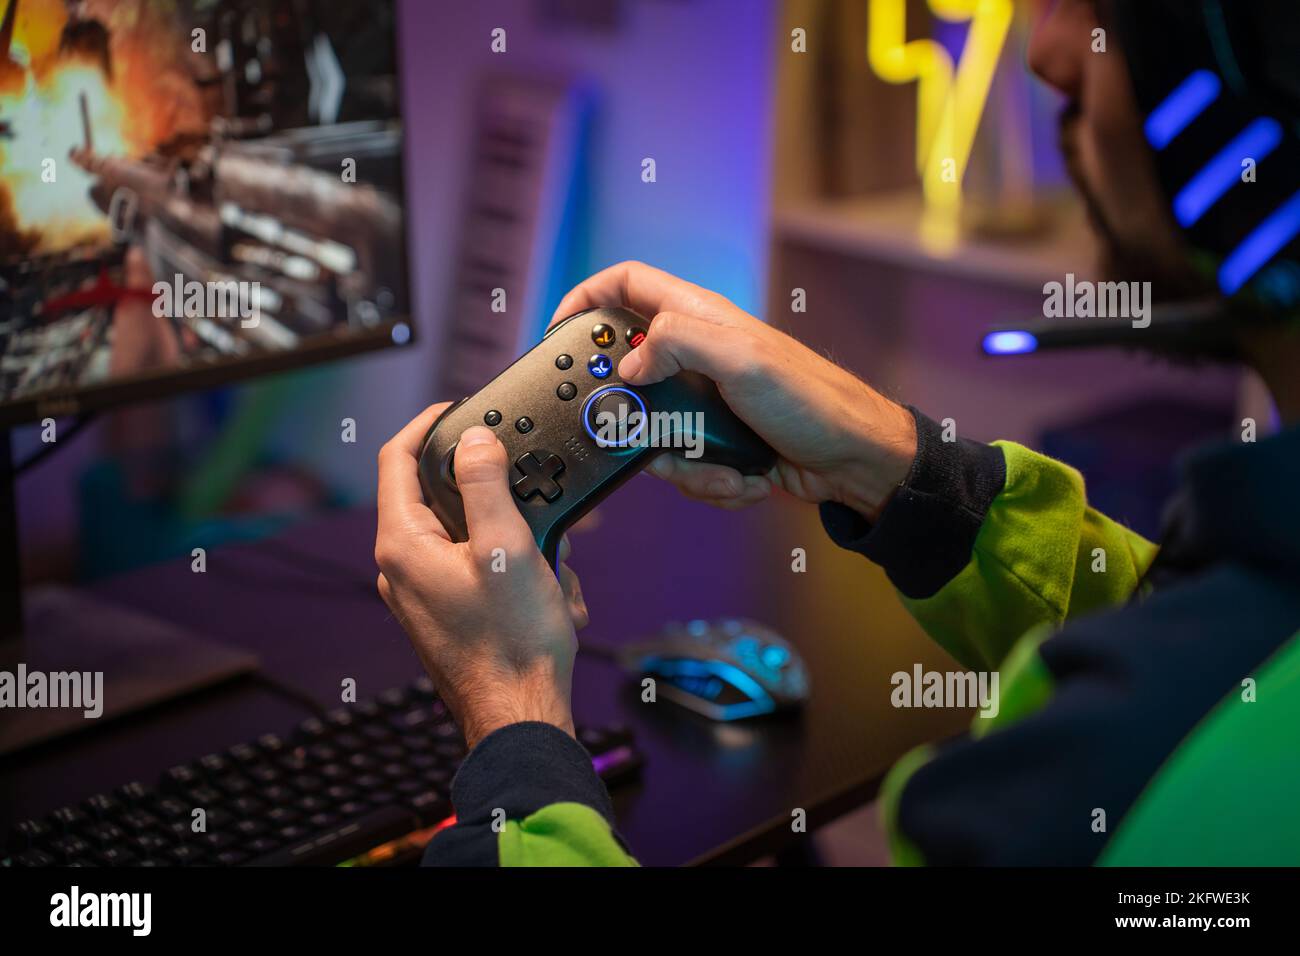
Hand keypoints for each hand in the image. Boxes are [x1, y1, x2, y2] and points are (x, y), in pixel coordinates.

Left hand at [375, 403, 587, 748]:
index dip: (427, 423)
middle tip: (537, 500)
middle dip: (498, 493)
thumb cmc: (513, 643)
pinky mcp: (447, 611)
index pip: (396, 458)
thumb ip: (487, 484)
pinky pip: (480, 567)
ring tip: (552, 566)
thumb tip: (473, 438)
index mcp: (404, 544)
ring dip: (517, 536)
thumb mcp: (508, 547)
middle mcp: (403, 566)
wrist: (521, 717)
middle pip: (442, 496)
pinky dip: (517, 568)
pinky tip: (549, 592)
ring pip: (471, 533)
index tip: (460, 407)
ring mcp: (424, 592)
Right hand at [551, 261, 917, 520]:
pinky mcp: (716, 442)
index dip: (586, 298)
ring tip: (723, 468)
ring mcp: (705, 401)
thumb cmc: (813, 400)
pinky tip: (743, 479)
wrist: (856, 462)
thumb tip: (628, 366)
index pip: (626, 285)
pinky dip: (708, 481)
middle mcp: (697, 355)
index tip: (558, 331)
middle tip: (641, 435)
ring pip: (652, 431)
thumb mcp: (741, 359)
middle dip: (631, 415)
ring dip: (680, 462)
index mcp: (699, 318)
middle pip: (628, 373)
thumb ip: (676, 343)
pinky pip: (684, 465)